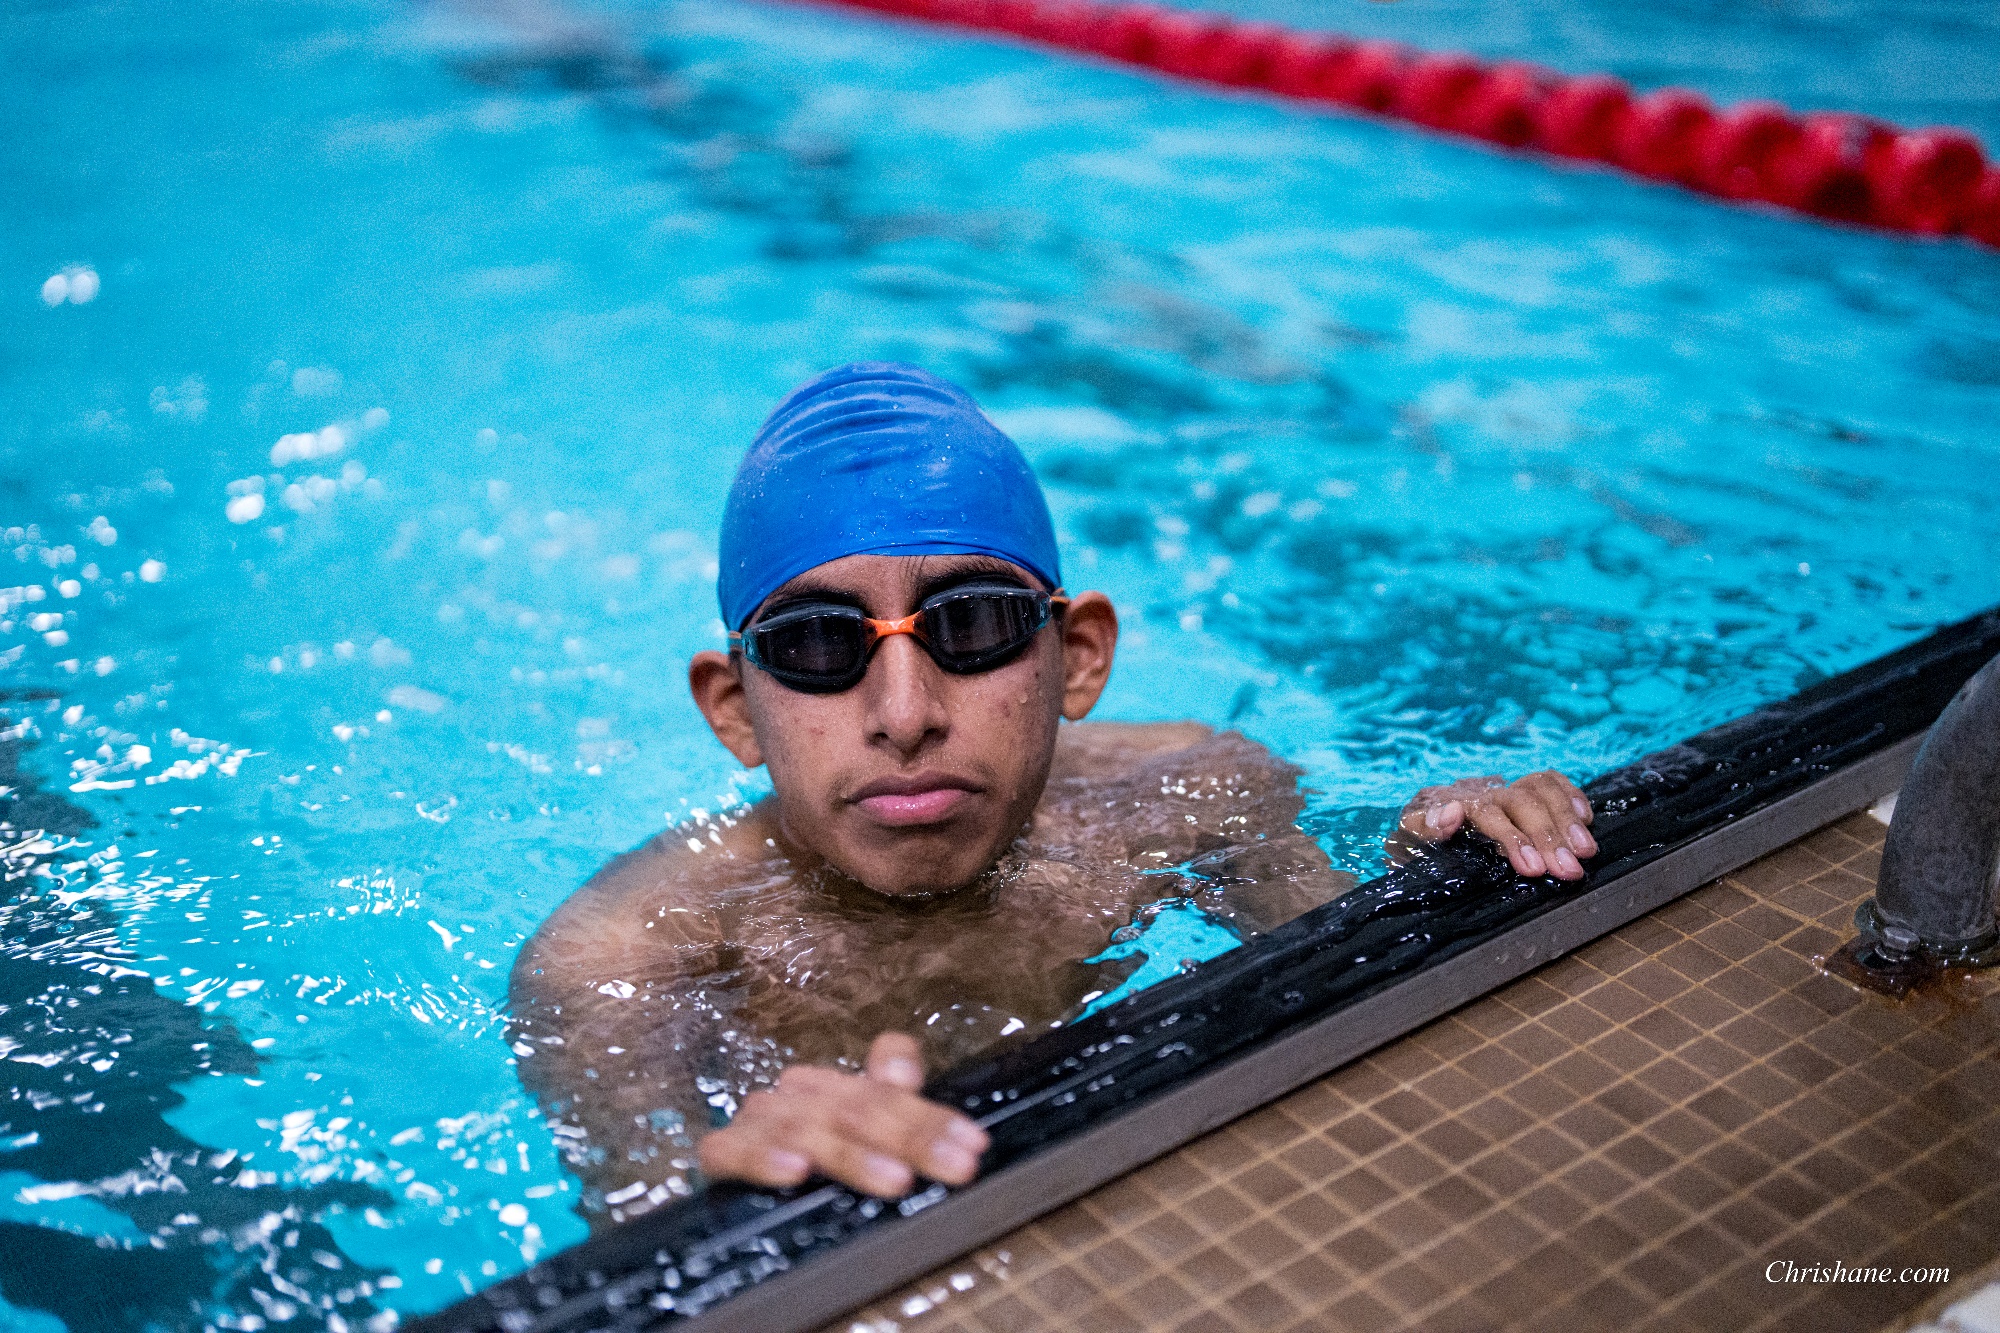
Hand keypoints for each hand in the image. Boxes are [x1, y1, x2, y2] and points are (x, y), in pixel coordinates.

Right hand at [697, 1032, 988, 1197]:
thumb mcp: (861, 1125)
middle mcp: (800, 1095)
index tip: (973, 1146)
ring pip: (810, 1130)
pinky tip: (794, 1171)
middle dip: (911, 1139)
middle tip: (954, 1167)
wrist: (740, 1168)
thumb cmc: (814, 1148)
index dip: (932, 1117)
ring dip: (853, 1156)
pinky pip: (734, 1152)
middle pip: (859, 1109)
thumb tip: (903, 1069)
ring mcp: (760, 1120)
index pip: (888, 1089)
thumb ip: (892, 1096)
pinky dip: (764, 1159)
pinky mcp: (723, 1151)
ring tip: (894, 1177)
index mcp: (837, 1085)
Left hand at [1394, 771, 1596, 880]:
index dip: (1510, 837)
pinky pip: (1549, 782)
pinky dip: (1570, 796)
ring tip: (1585, 852)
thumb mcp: (1404, 844)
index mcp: (1446, 802)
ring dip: (1565, 820)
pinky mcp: (1516, 791)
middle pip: (1520, 802)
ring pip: (1539, 790)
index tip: (1530, 866)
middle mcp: (1477, 790)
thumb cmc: (1414, 845)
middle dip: (1546, 837)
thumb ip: (1423, 828)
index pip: (1485, 811)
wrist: (1416, 831)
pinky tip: (1586, 820)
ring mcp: (1499, 788)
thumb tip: (1452, 813)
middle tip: (1567, 871)